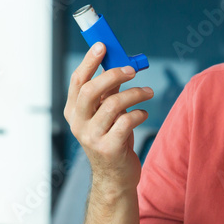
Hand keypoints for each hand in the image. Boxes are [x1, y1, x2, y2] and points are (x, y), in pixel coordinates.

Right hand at [64, 43, 153, 190]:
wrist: (115, 178)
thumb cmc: (112, 140)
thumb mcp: (107, 114)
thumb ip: (109, 91)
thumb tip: (119, 63)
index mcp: (74, 112)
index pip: (78, 81)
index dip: (89, 61)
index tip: (102, 45)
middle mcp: (79, 124)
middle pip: (91, 90)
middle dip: (113, 74)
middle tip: (132, 69)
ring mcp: (92, 137)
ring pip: (114, 105)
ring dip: (135, 94)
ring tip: (148, 92)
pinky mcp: (109, 148)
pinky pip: (127, 122)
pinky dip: (139, 114)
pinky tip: (143, 114)